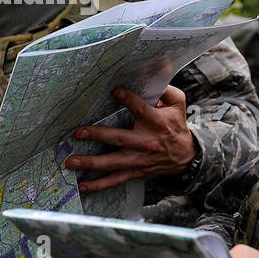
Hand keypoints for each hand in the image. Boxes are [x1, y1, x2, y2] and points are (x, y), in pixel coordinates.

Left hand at [65, 85, 197, 192]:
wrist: (187, 156)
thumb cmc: (176, 125)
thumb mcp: (178, 104)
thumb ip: (166, 89)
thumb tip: (156, 71)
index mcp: (157, 122)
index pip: (141, 109)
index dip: (129, 99)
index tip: (116, 91)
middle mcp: (147, 142)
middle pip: (120, 139)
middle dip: (98, 135)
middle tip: (79, 132)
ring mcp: (139, 160)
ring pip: (113, 163)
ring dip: (91, 163)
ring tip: (71, 161)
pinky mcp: (136, 172)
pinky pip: (115, 180)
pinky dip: (98, 185)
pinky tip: (82, 186)